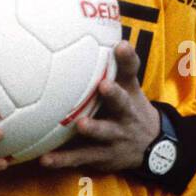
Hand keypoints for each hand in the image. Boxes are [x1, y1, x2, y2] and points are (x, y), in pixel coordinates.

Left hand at [38, 42, 158, 172]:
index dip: (126, 60)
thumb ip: (121, 63)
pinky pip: (80, 158)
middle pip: (122, 104)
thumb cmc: (130, 106)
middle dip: (114, 95)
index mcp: (129, 93)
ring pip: (103, 134)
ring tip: (81, 124)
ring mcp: (114, 138)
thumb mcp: (130, 85)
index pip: (130, 72)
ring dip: (93, 129)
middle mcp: (125, 115)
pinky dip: (62, 159)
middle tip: (104, 85)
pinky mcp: (101, 157)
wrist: (151, 146)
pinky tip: (44, 159)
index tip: (119, 47)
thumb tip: (115, 36)